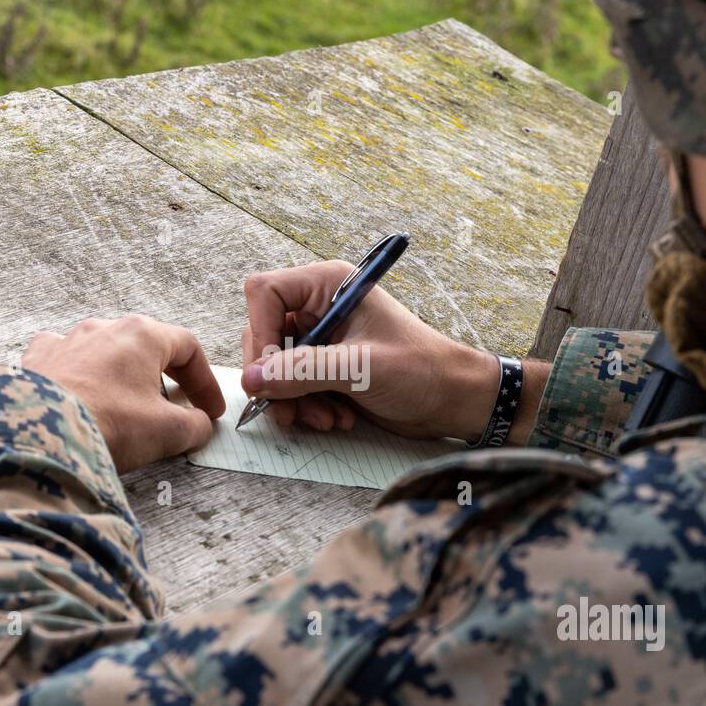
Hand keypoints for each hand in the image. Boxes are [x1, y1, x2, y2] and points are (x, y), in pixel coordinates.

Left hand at [23, 316, 224, 472]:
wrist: (39, 433)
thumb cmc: (107, 423)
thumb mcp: (167, 431)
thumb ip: (194, 426)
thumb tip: (199, 426)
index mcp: (142, 335)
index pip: (188, 349)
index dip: (205, 381)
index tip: (209, 409)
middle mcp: (105, 328)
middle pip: (148, 346)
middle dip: (167, 377)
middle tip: (178, 405)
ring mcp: (68, 339)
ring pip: (106, 349)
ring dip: (123, 374)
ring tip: (127, 403)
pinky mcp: (39, 358)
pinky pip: (65, 355)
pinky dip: (79, 371)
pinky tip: (79, 388)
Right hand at [241, 260, 529, 441]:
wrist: (453, 400)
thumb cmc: (421, 371)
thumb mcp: (361, 369)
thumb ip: (304, 371)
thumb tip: (252, 380)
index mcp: (328, 286)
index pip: (265, 294)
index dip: (261, 334)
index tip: (270, 375)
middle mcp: (319, 307)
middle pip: (263, 334)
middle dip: (275, 378)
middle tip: (291, 410)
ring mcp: (321, 338)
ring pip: (274, 366)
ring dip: (292, 400)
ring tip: (325, 419)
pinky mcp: (325, 367)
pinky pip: (292, 385)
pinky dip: (305, 407)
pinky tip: (336, 418)